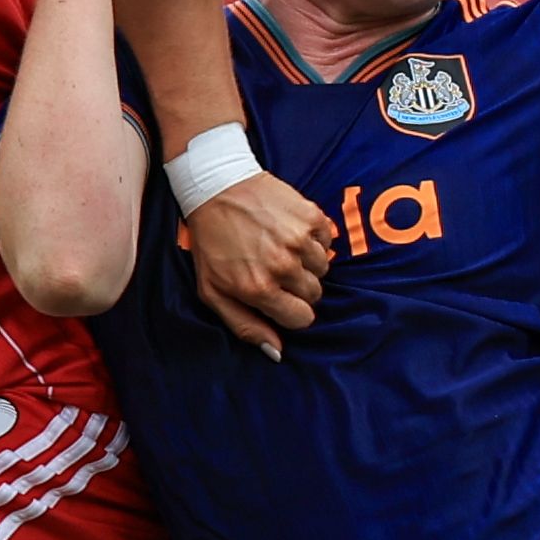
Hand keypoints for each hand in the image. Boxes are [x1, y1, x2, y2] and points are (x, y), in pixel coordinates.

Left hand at [183, 171, 333, 356]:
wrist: (216, 186)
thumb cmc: (211, 242)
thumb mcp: (213, 291)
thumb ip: (244, 326)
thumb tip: (277, 353)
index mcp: (258, 288)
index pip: (301, 319)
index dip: (291, 311)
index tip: (280, 298)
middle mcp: (282, 265)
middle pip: (314, 295)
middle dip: (298, 288)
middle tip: (276, 270)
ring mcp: (299, 239)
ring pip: (324, 269)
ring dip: (307, 263)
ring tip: (282, 248)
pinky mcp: (310, 214)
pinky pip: (328, 241)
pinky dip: (314, 239)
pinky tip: (290, 231)